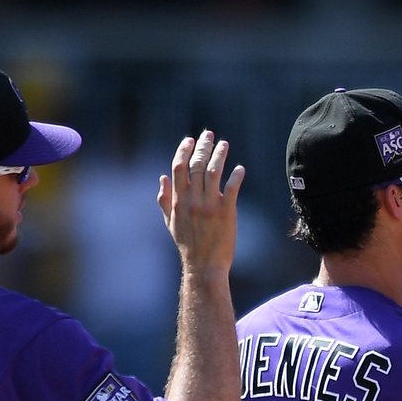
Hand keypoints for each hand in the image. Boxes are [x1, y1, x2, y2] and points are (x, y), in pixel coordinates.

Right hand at [159, 131, 244, 278]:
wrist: (204, 266)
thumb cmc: (187, 244)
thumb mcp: (170, 222)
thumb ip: (164, 199)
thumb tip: (162, 177)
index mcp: (178, 200)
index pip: (178, 168)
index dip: (183, 150)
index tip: (189, 139)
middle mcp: (193, 200)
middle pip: (196, 165)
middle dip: (202, 146)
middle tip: (209, 134)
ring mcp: (209, 206)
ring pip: (213, 172)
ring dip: (219, 155)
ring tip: (224, 144)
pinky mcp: (226, 213)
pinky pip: (232, 189)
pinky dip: (236, 176)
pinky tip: (240, 168)